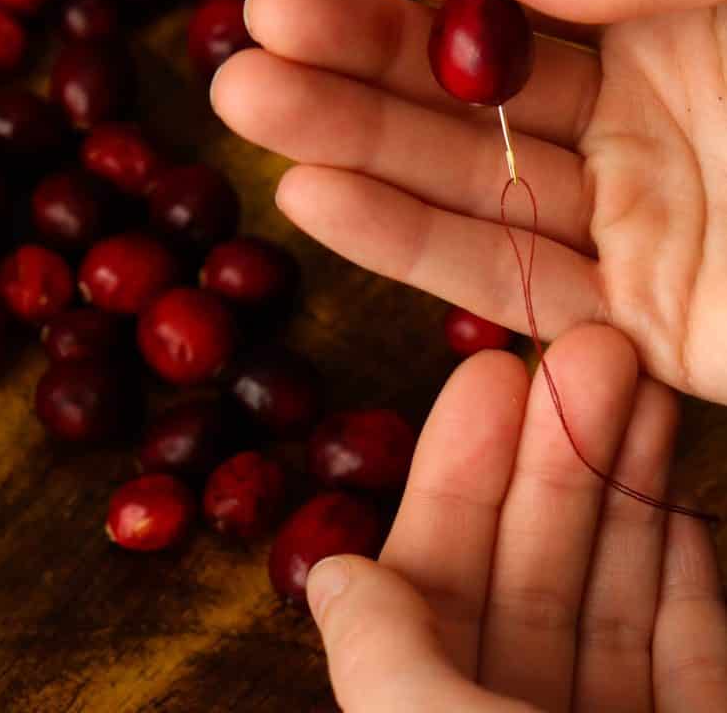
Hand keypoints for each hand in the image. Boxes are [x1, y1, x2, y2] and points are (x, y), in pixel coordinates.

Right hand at [211, 0, 726, 399]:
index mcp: (675, 31)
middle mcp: (636, 130)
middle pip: (465, 92)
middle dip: (355, 55)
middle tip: (254, 25)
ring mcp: (631, 231)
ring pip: (464, 185)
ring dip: (348, 145)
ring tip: (243, 98)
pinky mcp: (635, 332)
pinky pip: (507, 287)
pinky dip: (404, 247)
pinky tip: (310, 197)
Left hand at [305, 324, 726, 712]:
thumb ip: (379, 654)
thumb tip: (336, 575)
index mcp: (435, 711)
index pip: (437, 569)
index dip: (459, 466)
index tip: (488, 374)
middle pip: (532, 563)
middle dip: (560, 452)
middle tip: (591, 351)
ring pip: (612, 594)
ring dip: (627, 490)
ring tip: (648, 390)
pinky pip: (692, 651)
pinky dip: (685, 576)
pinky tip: (682, 501)